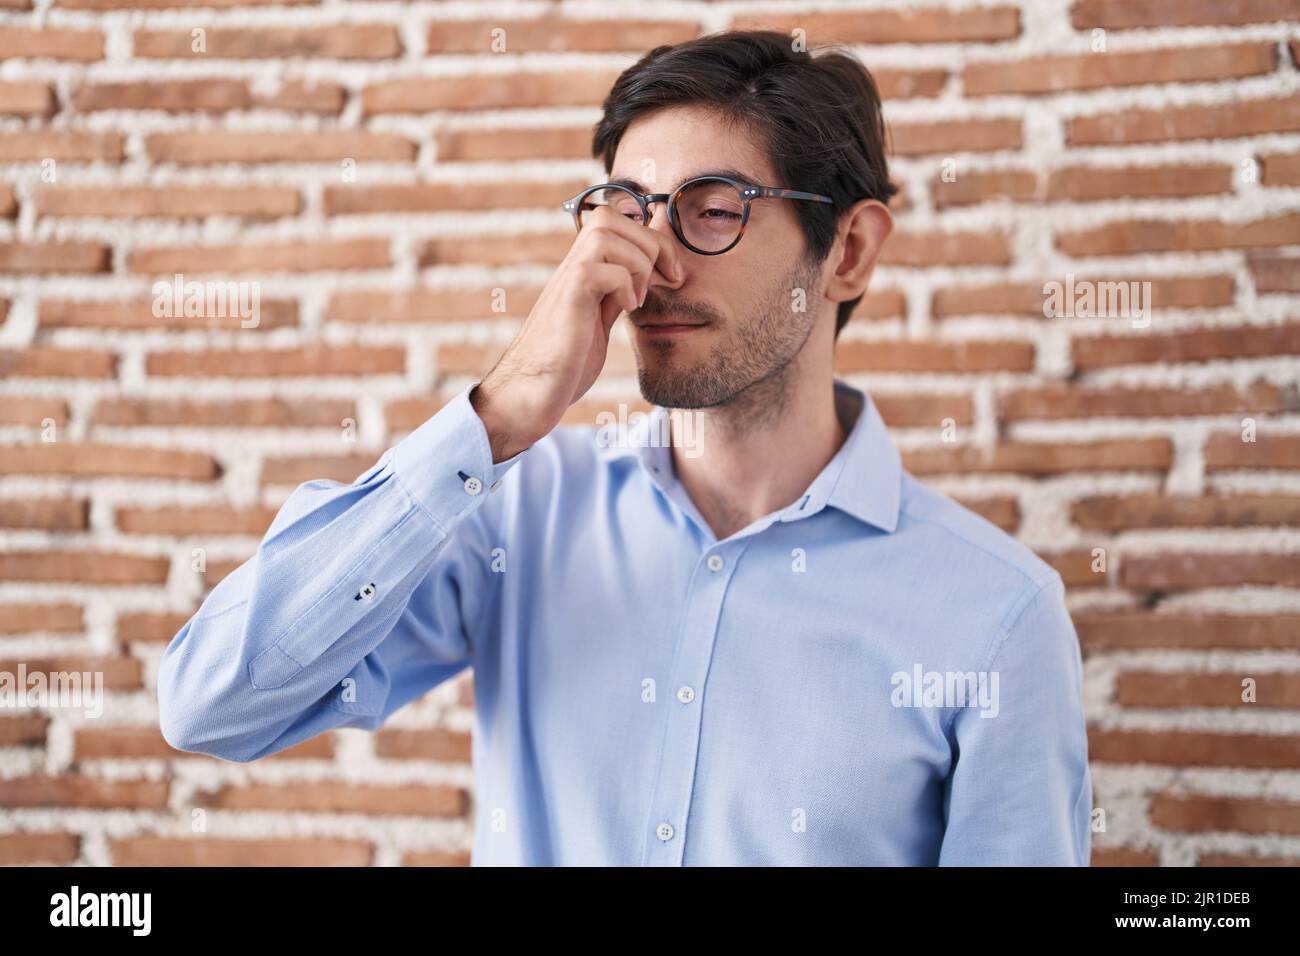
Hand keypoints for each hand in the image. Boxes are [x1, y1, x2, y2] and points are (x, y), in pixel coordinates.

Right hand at [470, 205, 683, 461]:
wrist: (530, 393)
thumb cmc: (565, 362)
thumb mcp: (600, 319)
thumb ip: (615, 293)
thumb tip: (642, 275)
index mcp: (583, 270)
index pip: (616, 221)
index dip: (651, 237)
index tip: (673, 273)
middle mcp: (573, 267)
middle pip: (610, 216)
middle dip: (651, 243)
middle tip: (669, 278)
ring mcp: (567, 280)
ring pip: (605, 232)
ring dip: (637, 261)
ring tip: (639, 297)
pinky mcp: (568, 298)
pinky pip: (600, 266)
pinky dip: (624, 283)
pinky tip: (628, 309)